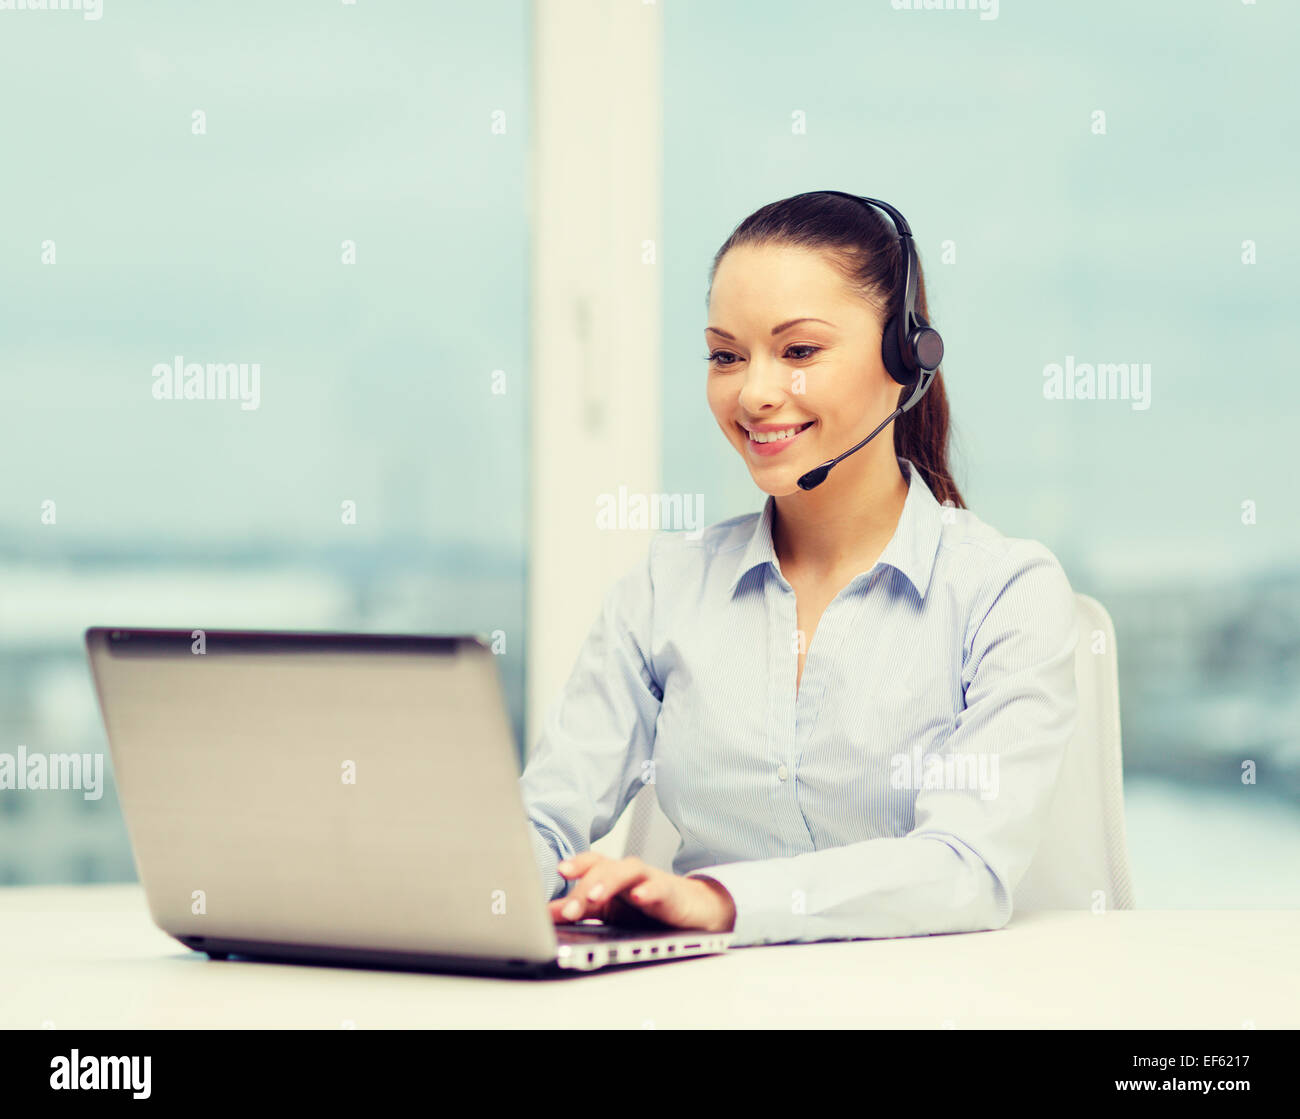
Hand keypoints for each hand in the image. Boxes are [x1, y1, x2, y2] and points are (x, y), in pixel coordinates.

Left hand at [551, 852, 735, 932]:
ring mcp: (649, 881)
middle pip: (605, 866)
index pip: (591, 862)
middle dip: (585, 886)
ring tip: (595, 897)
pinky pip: (660, 889)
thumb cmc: (646, 908)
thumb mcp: (608, 910)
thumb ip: (579, 909)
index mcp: (610, 875)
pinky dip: (649, 891)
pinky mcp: (671, 894)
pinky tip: (640, 898)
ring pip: (630, 870)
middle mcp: (627, 873)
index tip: (560, 871)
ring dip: (610, 881)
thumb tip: (545, 913)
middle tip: (569, 910)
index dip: (576, 863)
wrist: (691, 911)